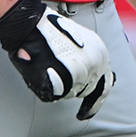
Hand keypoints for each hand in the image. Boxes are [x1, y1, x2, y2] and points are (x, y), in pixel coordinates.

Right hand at [0, 0, 112, 117]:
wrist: (30, 23)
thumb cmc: (48, 32)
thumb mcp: (79, 43)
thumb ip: (86, 60)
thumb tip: (87, 79)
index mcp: (101, 52)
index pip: (105, 84)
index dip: (96, 101)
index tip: (86, 113)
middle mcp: (96, 62)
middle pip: (85, 90)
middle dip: (72, 89)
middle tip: (56, 78)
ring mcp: (81, 70)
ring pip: (70, 93)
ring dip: (58, 88)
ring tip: (46, 68)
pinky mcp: (63, 76)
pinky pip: (54, 94)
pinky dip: (45, 88)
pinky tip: (40, 72)